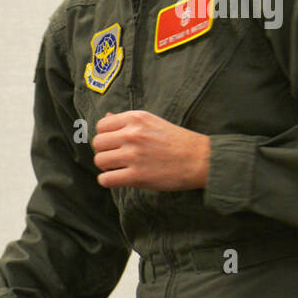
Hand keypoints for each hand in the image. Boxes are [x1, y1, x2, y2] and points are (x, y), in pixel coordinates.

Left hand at [91, 110, 209, 190]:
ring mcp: (133, 155)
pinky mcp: (136, 176)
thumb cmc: (177, 141)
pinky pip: (106, 180)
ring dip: (106, 167)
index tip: (114, 143)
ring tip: (119, 168)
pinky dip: (108, 181)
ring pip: (99, 161)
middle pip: (97, 143)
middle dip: (104, 151)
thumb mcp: (152, 122)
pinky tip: (118, 179)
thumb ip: (127, 121)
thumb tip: (106, 117)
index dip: (105, 136)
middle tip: (116, 157)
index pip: (101, 125)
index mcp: (136, 118)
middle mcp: (132, 134)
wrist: (200, 159)